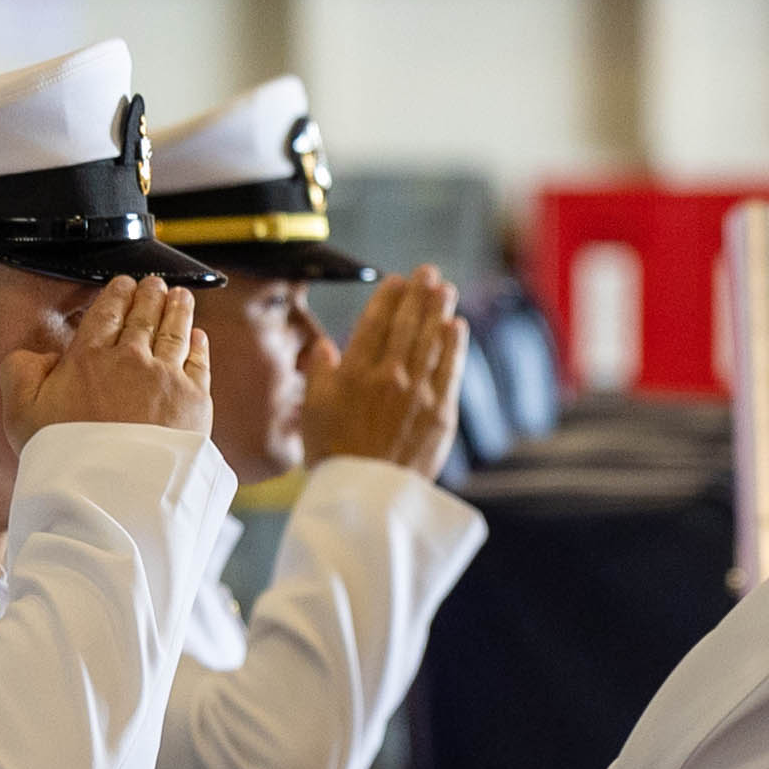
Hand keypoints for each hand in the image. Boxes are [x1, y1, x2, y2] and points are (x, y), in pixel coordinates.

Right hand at [5, 275, 212, 445]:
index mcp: (89, 358)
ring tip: (181, 296)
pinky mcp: (194, 402)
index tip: (123, 283)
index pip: (107, 313)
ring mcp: (166, 379)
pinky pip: (199, 364)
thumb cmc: (62, 454)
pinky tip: (199, 337)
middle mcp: (131, 361)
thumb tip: (40, 355)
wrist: (111, 490)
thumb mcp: (19, 411)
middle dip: (150, 295)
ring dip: (179, 310)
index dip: (116, 294)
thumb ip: (20, 371)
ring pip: (175, 333)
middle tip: (155, 284)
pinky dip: (199, 346)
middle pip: (144, 317)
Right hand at [296, 268, 468, 476]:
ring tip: (446, 289)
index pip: (375, 323)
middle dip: (419, 295)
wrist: (365, 496)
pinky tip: (458, 327)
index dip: (388, 298)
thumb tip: (324, 347)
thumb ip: (319, 374)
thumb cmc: (332, 455)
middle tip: (429, 272)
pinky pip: (450, 370)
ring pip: (431, 342)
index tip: (397, 280)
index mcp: (355, 372)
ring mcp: (418, 394)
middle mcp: (389, 376)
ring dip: (440, 312)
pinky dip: (455, 346)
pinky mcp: (441, 413)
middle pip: (408, 325)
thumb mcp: (311, 411)